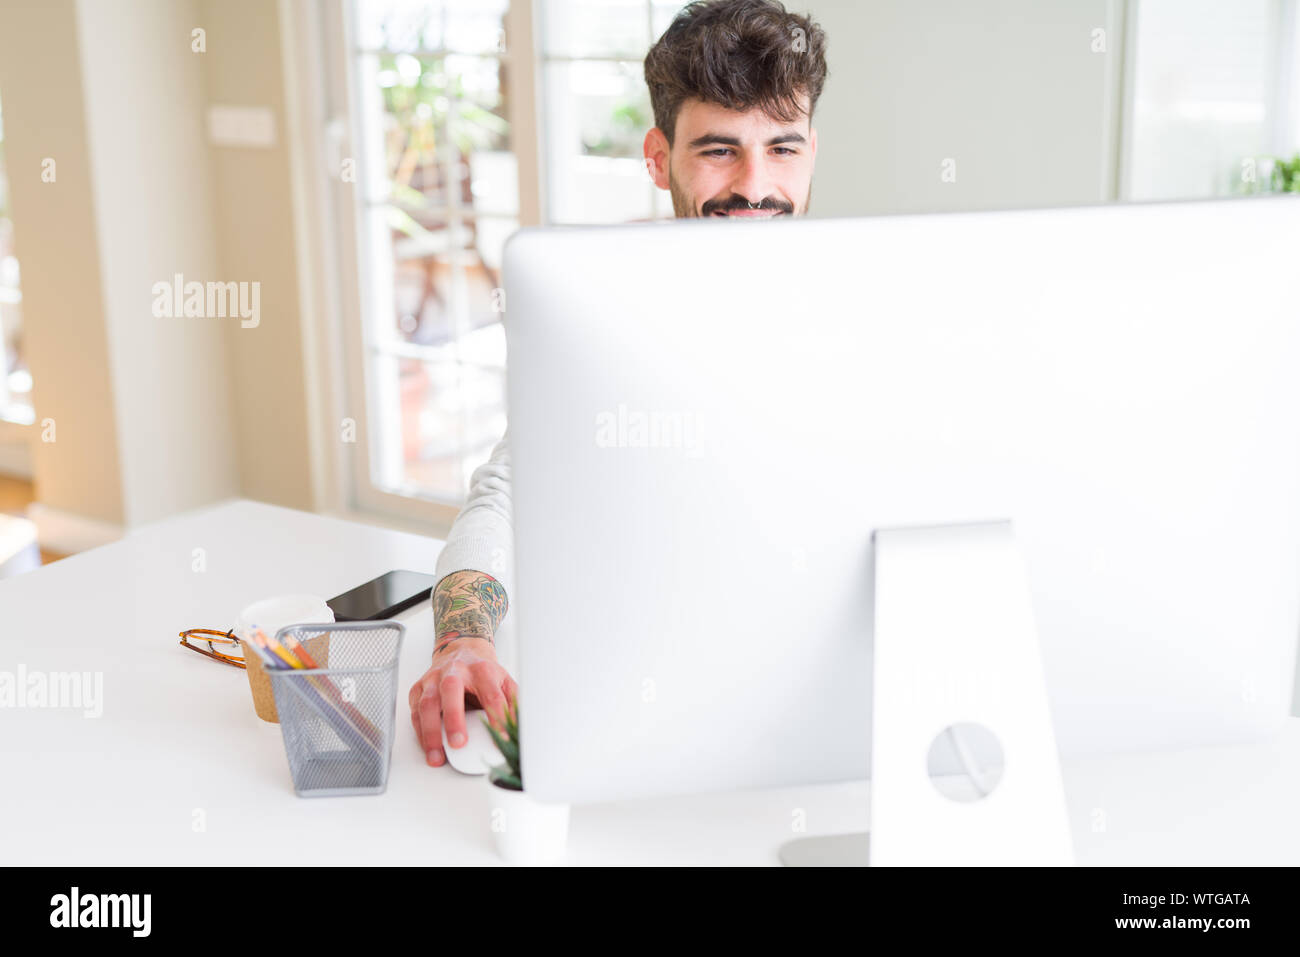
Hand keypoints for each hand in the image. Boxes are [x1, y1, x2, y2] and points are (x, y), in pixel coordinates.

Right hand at [408, 637, 516, 766]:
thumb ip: (513, 704)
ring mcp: (434, 678)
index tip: (501, 739)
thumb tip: (518, 729)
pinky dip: (420, 732)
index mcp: (482, 670)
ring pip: (428, 703)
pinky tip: (427, 747)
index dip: (497, 718)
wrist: (461, 650)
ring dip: (431, 732)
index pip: (491, 695)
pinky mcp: (419, 688)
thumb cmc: (483, 672)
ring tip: (437, 756)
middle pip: (452, 690)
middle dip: (454, 719)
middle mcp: (455, 670)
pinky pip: (416, 711)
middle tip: (459, 744)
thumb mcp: (504, 682)